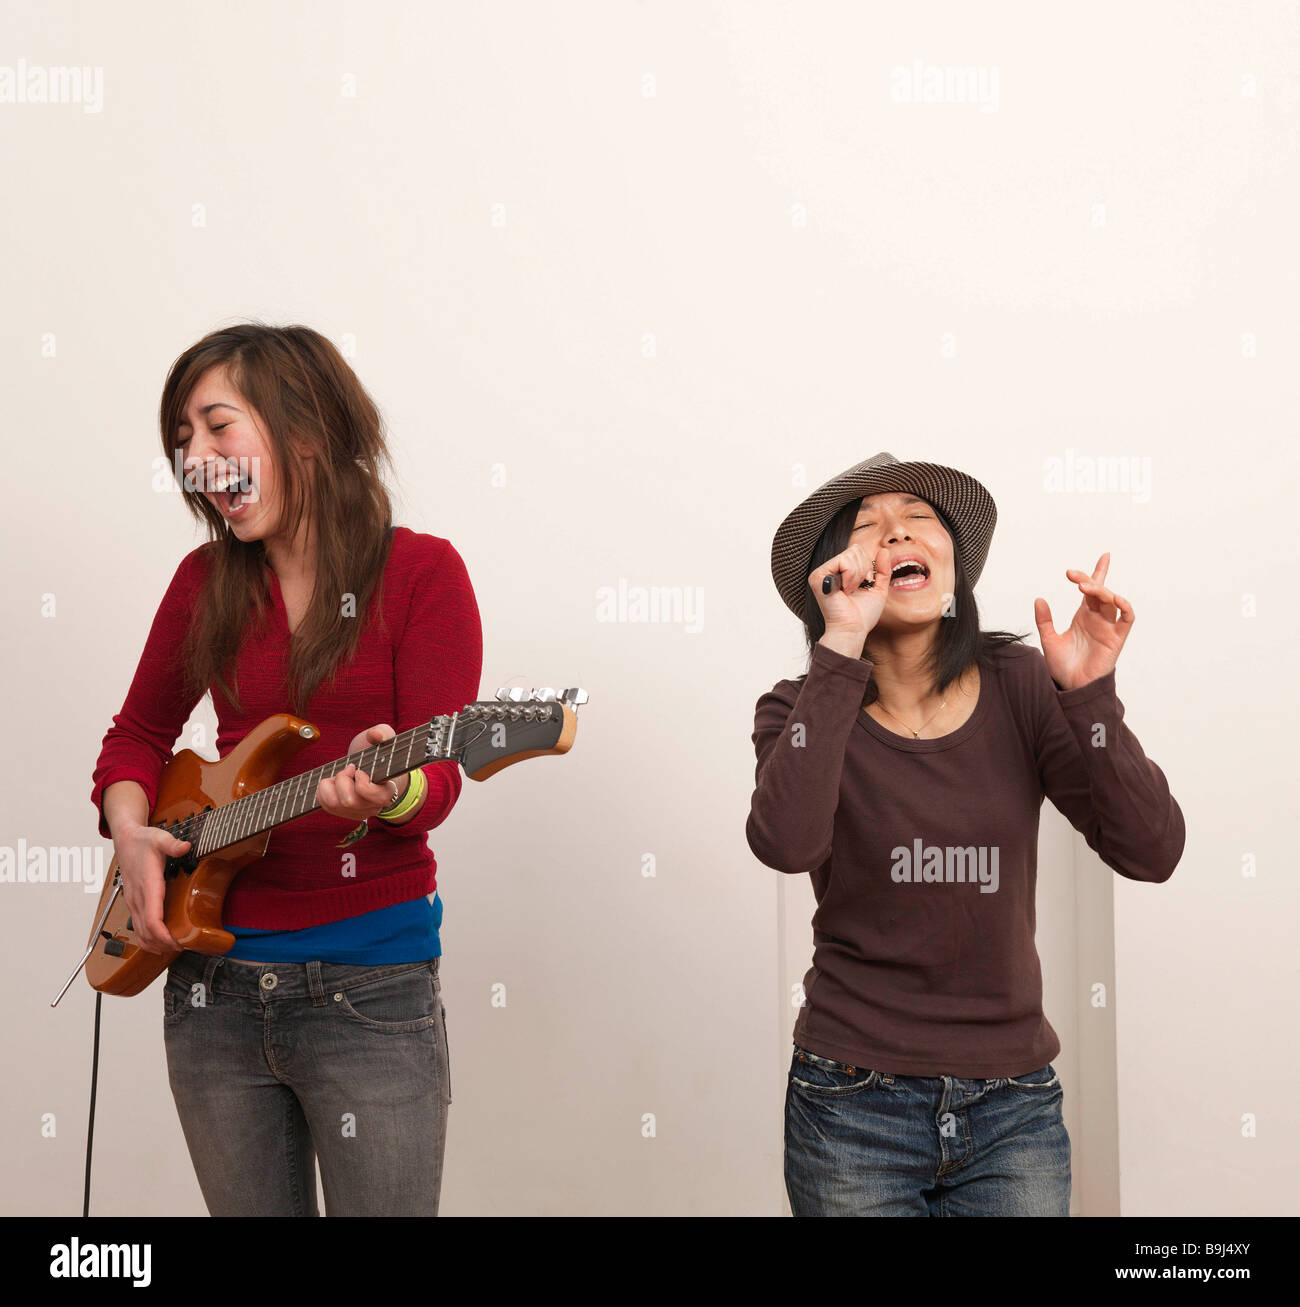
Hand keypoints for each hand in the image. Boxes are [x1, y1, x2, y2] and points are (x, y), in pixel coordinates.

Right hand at [114, 822, 188, 954]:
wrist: (125, 840)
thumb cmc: (143, 841)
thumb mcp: (160, 838)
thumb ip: (172, 844)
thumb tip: (185, 846)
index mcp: (147, 886)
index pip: (152, 919)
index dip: (163, 935)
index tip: (177, 943)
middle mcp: (138, 898)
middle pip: (146, 932)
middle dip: (163, 944)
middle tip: (184, 948)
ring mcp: (134, 902)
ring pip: (140, 932)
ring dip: (155, 944)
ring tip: (174, 948)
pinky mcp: (133, 902)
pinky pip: (138, 926)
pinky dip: (147, 938)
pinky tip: (159, 942)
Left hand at [317, 724, 406, 822]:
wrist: (371, 766)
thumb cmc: (379, 751)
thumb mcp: (384, 737)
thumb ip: (383, 733)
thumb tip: (375, 734)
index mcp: (387, 791)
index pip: (373, 795)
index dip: (361, 781)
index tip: (359, 770)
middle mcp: (373, 807)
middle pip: (348, 801)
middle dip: (342, 779)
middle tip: (349, 768)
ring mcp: (358, 812)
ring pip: (334, 804)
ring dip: (331, 785)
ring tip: (339, 775)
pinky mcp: (343, 813)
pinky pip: (325, 805)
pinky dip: (323, 790)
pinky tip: (332, 782)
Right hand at [809, 542, 891, 657]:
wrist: (852, 629)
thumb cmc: (863, 615)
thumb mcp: (878, 588)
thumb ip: (882, 569)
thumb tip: (884, 550)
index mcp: (840, 572)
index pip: (857, 551)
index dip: (867, 567)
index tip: (863, 585)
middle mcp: (829, 570)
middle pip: (854, 549)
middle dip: (863, 570)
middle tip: (856, 589)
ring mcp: (822, 572)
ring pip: (850, 554)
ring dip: (857, 576)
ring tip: (849, 592)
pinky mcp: (818, 576)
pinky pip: (843, 562)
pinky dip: (850, 577)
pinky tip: (844, 591)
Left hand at [1034, 552, 1133, 690]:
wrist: (1072, 687)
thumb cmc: (1063, 667)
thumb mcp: (1049, 640)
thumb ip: (1044, 620)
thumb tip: (1039, 599)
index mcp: (1083, 616)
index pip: (1091, 589)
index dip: (1097, 572)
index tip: (1100, 558)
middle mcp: (1097, 618)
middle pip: (1099, 591)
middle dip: (1089, 580)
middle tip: (1074, 577)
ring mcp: (1108, 626)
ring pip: (1111, 601)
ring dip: (1102, 590)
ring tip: (1085, 588)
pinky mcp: (1117, 637)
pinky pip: (1127, 618)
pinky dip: (1124, 606)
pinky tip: (1114, 599)